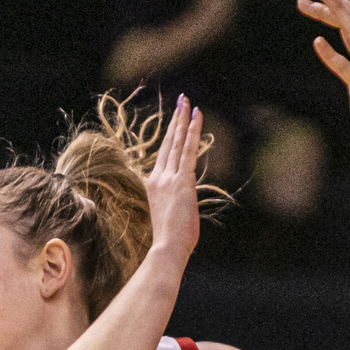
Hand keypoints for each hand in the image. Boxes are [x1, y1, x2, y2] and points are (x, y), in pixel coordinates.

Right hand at [145, 96, 204, 265]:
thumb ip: (170, 207)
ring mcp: (170, 178)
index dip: (169, 137)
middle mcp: (158, 178)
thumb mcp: (167, 219)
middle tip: (180, 101)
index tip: (174, 121)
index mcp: (152, 186)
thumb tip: (177, 209)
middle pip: (168, 143)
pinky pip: (188, 149)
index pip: (163, 156)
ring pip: (177, 142)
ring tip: (186, 101)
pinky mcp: (183, 180)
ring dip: (182, 120)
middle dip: (175, 120)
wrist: (167, 247)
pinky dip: (192, 131)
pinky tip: (196, 115)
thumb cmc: (168, 242)